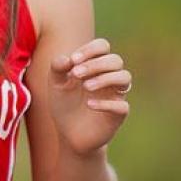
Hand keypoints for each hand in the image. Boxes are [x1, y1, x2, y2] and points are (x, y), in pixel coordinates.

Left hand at [47, 37, 131, 156]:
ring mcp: (116, 95)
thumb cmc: (64, 104)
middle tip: (76, 74)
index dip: (90, 49)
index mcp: (96, 66)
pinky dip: (106, 103)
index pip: (103, 46)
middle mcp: (109, 78)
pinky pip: (122, 106)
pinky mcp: (117, 115)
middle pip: (115, 60)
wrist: (68, 133)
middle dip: (95, 64)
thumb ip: (57, 68)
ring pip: (125, 77)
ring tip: (86, 87)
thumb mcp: (55, 85)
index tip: (73, 60)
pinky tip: (89, 104)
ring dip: (105, 78)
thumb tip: (66, 58)